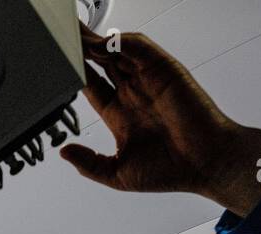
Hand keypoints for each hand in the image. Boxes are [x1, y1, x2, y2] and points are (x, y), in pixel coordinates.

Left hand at [60, 24, 260, 213]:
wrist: (206, 165)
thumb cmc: (171, 171)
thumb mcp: (118, 174)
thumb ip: (89, 163)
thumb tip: (64, 151)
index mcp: (120, 115)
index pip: (91, 85)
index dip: (73, 73)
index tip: (54, 63)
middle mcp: (133, 93)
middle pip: (100, 61)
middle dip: (79, 48)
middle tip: (57, 33)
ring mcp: (148, 79)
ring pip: (115, 49)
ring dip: (94, 40)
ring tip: (72, 32)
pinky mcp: (164, 69)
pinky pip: (139, 46)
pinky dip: (119, 40)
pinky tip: (101, 41)